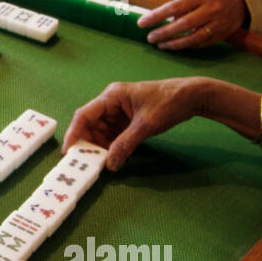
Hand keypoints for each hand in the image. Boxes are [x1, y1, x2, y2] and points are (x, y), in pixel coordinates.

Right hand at [63, 78, 207, 170]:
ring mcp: (119, 112)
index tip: (69, 151)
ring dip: (101, 147)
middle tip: (86, 163)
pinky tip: (114, 157)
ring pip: (101, 132)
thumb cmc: (168, 103)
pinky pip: (113, 135)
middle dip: (88, 144)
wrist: (192, 97)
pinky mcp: (127, 120)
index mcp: (111, 96)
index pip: (84, 115)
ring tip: (100, 163)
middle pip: (91, 125)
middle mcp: (111, 103)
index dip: (74, 134)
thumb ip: (125, 144)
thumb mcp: (146, 125)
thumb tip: (110, 164)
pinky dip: (112, 146)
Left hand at [137, 0, 245, 49]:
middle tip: (150, 37)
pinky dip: (187, 46)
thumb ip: (181, 6)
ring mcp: (218, 24)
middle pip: (183, 24)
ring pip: (193, 38)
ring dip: (174, 43)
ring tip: (161, 45)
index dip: (157, 16)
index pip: (174, 7)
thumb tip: (162, 20)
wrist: (240, 0)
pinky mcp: (221, 35)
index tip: (142, 23)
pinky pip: (201, 43)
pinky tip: (176, 46)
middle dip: (164, 32)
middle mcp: (211, 9)